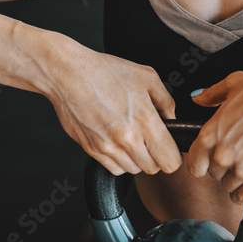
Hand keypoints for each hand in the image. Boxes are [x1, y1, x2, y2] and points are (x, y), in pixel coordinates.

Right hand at [43, 47, 182, 175]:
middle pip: (153, 169)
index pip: (170, 160)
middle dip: (156, 156)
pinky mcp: (92, 150)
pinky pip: (114, 168)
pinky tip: (117, 141)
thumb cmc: (105, 71)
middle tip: (150, 139)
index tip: (170, 147)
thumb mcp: (147, 77)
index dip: (173, 155)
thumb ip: (166, 101)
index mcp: (145, 120)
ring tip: (131, 136)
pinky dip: (120, 160)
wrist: (69, 74)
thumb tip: (172, 119)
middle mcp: (127, 139)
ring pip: (134, 170)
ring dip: (137, 158)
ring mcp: (108, 147)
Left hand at [186, 70, 242, 205]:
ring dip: (238, 179)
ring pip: (229, 187)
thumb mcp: (236, 83)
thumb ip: (212, 93)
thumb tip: (198, 99)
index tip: (208, 163)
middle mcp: (223, 154)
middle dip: (225, 167)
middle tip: (241, 154)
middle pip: (214, 175)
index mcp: (211, 133)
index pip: (194, 164)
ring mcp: (242, 169)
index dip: (201, 163)